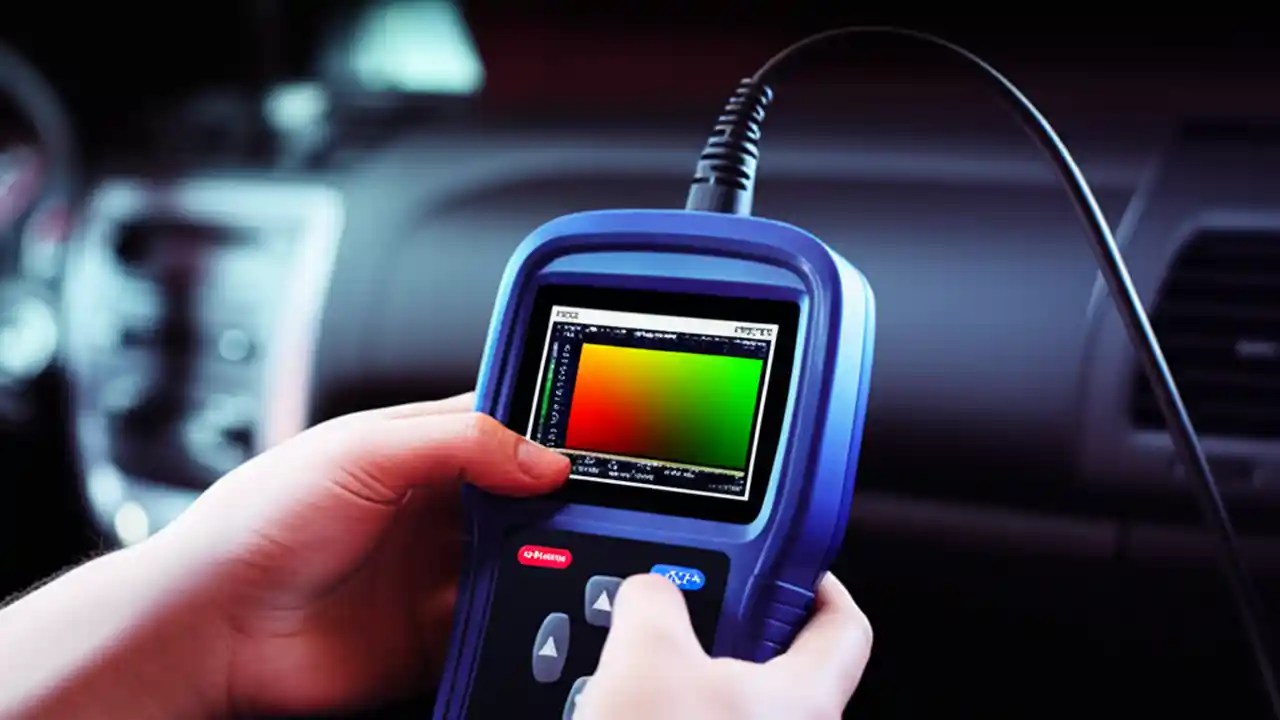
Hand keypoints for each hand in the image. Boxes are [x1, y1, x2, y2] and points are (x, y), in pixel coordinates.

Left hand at [156, 394, 569, 715]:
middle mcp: (436, 508)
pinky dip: (528, 612)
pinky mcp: (440, 633)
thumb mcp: (362, 450)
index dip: (550, 426)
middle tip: (594, 499)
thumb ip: (458, 442)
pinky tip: (538, 600)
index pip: (505, 423)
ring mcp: (440, 571)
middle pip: (527, 495)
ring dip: (550, 555)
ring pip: (527, 557)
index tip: (598, 434)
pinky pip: (505, 619)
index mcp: (419, 448)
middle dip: (561, 497)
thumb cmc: (260, 522)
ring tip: (570, 549)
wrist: (214, 628)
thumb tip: (544, 458)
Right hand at [575, 572, 871, 719]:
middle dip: (718, 629)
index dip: (814, 579)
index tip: (779, 559)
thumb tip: (650, 589)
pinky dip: (662, 716)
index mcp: (806, 700)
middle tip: (674, 613)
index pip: (842, 623)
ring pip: (723, 703)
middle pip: (772, 660)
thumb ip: (655, 601)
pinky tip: (614, 714)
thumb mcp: (644, 659)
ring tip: (625, 673)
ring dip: (675, 678)